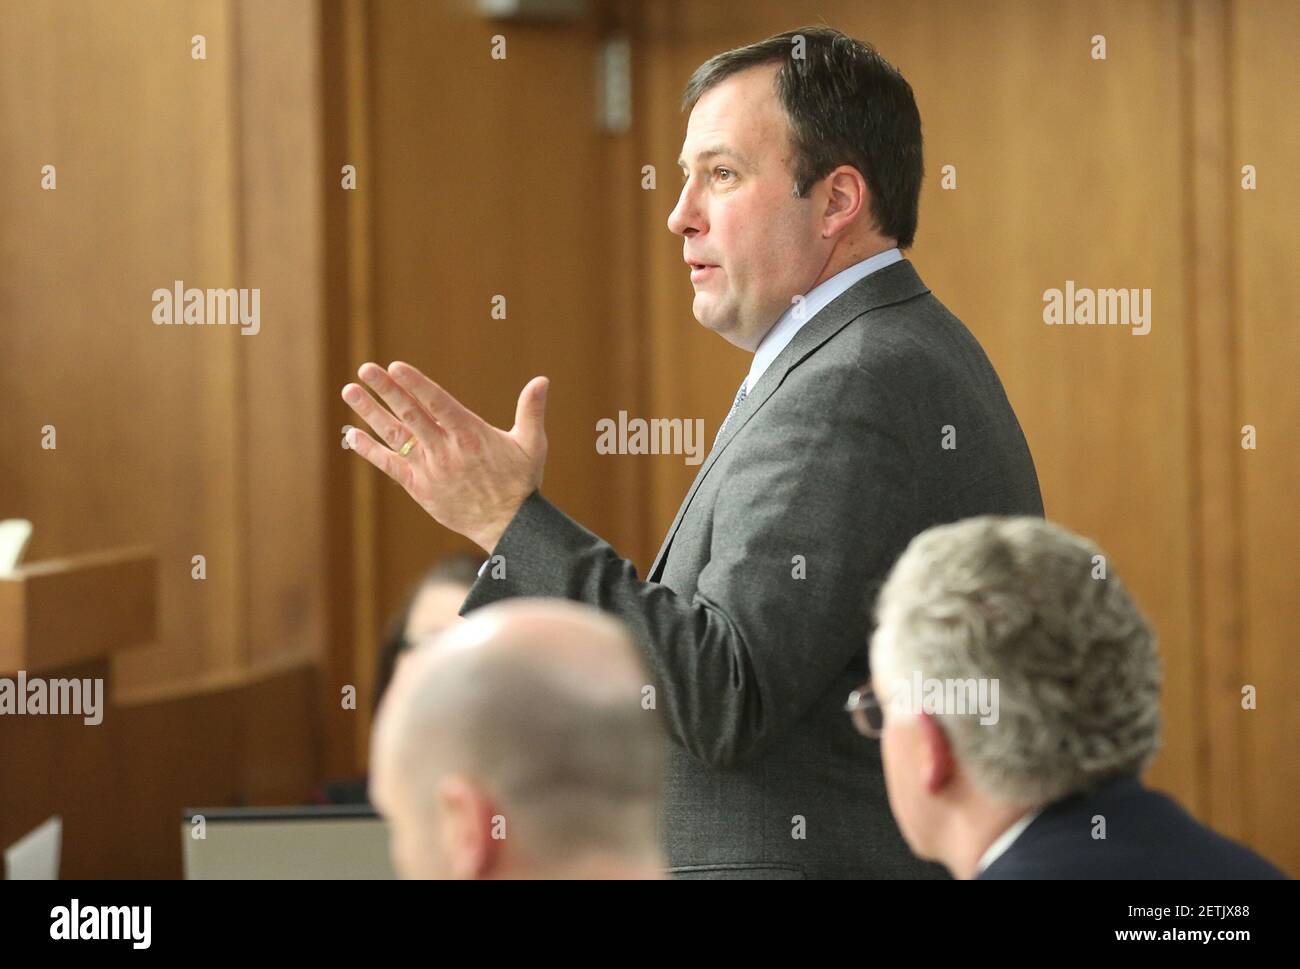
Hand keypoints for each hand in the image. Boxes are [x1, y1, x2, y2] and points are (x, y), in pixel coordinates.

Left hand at [341, 361, 548, 551]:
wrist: (508, 526)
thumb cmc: (521, 482)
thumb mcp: (532, 444)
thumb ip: (532, 411)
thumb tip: (542, 380)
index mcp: (471, 435)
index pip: (438, 403)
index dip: (415, 384)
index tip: (395, 366)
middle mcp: (446, 450)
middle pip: (410, 415)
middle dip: (387, 390)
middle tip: (366, 368)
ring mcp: (430, 469)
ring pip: (395, 436)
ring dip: (371, 412)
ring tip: (350, 390)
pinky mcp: (419, 487)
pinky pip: (389, 465)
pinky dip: (369, 449)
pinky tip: (352, 432)